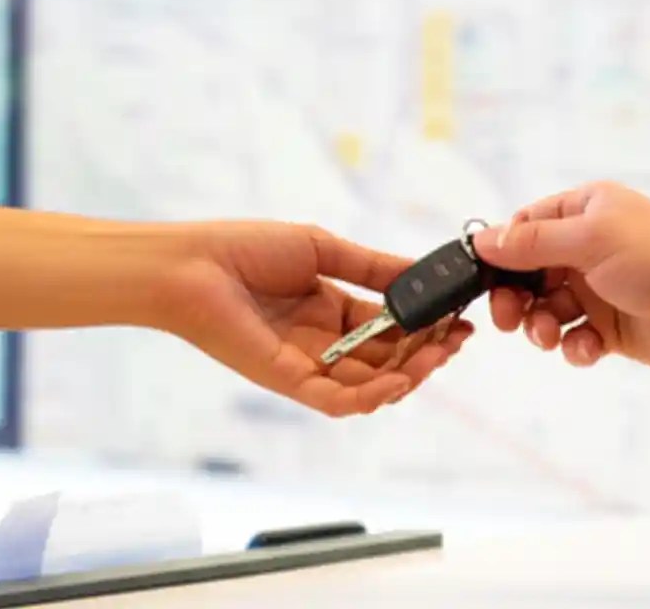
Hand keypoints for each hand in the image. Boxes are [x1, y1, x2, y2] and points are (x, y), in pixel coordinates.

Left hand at [154, 221, 474, 416]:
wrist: (190, 265)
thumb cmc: (245, 249)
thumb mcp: (321, 249)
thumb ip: (372, 267)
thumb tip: (422, 275)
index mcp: (329, 309)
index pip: (388, 327)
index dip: (425, 327)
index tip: (459, 320)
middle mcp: (322, 342)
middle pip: (387, 360)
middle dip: (426, 353)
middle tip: (456, 341)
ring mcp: (307, 365)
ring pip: (370, 386)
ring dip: (409, 375)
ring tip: (437, 356)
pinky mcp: (288, 382)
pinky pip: (339, 401)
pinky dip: (372, 396)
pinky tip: (399, 380)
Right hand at [472, 181, 649, 368]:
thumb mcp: (591, 240)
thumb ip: (532, 242)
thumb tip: (481, 241)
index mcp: (584, 211)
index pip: (524, 227)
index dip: (503, 253)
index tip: (487, 277)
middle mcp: (586, 247)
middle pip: (526, 272)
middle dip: (514, 298)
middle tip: (509, 319)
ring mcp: (596, 288)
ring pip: (543, 309)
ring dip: (540, 327)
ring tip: (552, 336)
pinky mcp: (607, 326)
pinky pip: (571, 338)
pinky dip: (573, 347)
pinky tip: (590, 348)